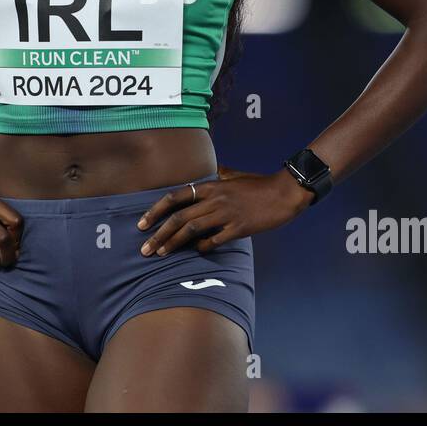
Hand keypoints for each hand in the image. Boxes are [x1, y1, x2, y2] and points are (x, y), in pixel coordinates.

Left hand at [136, 166, 312, 256]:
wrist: (284, 193)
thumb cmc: (259, 184)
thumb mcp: (235, 176)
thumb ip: (221, 175)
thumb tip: (214, 171)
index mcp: (210, 186)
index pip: (175, 197)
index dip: (156, 211)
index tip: (142, 224)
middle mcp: (215, 199)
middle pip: (179, 217)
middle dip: (159, 234)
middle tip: (145, 249)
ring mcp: (226, 214)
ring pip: (192, 230)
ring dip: (173, 243)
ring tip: (160, 254)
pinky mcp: (239, 228)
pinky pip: (215, 240)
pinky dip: (202, 248)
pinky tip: (196, 252)